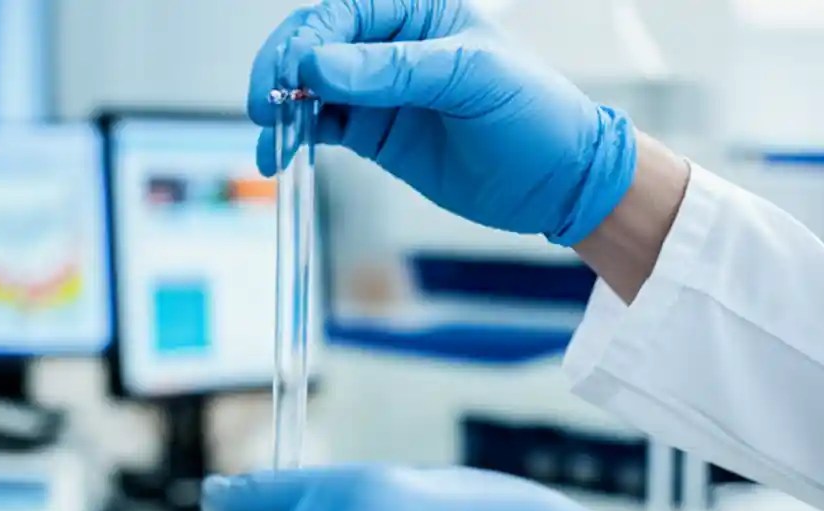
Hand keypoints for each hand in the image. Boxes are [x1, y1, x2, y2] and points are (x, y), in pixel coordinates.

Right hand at [249, 0, 637, 246]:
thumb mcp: (471, 79)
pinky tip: (279, 155)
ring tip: (269, 139)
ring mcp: (379, 91)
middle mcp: (390, 45)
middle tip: (265, 107)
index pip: (340, 13)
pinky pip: (321, 126)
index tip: (293, 79)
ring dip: (281, 108)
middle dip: (281, 72)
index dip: (306, 42)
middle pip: (312, 45)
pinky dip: (295, 138)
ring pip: (309, 88)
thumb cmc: (533, 114)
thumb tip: (318, 67)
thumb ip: (394, 70)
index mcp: (416, 11)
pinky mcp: (374, 133)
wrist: (557, 181)